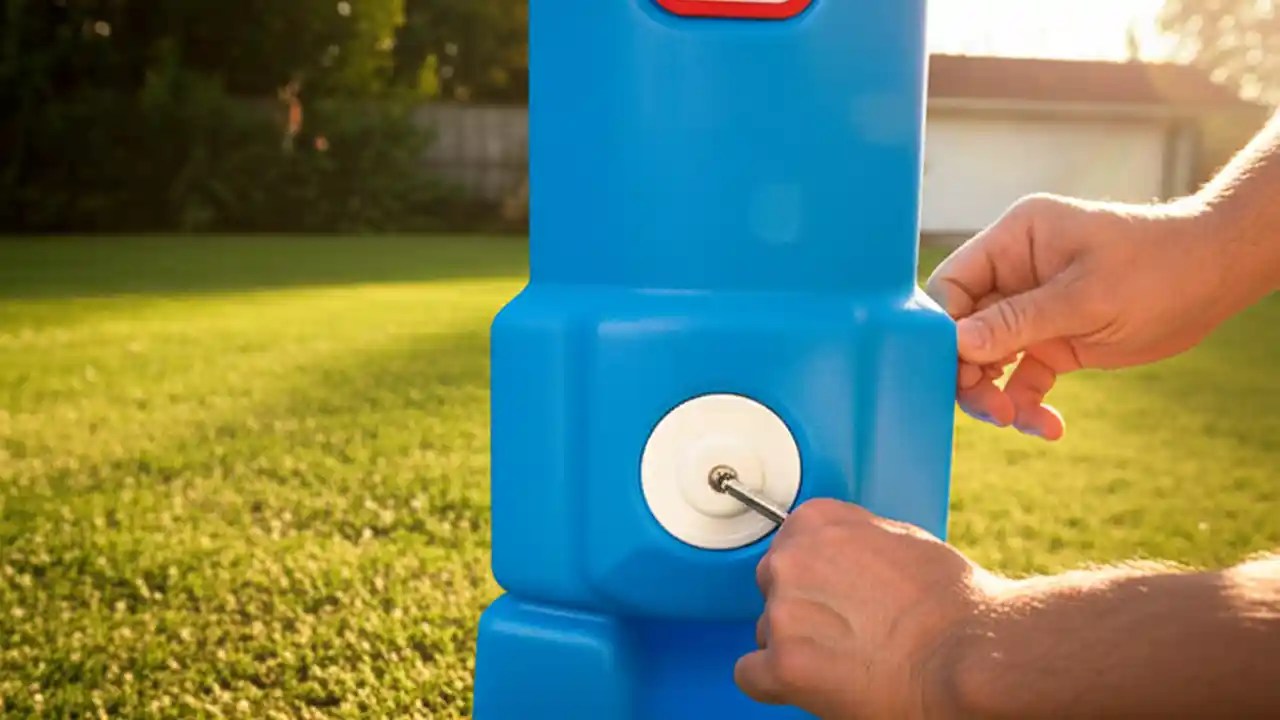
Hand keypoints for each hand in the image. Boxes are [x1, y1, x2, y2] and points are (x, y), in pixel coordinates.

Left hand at [734, 500, 1002, 718]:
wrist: (972, 651)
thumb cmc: (950, 600)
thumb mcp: (898, 538)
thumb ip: (850, 541)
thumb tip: (835, 554)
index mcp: (815, 523)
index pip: (788, 547)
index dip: (815, 578)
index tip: (833, 594)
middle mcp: (790, 561)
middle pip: (772, 589)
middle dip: (803, 609)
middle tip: (847, 631)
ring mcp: (784, 613)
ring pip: (766, 633)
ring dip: (796, 647)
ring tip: (848, 659)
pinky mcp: (785, 664)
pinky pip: (750, 675)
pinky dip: (775, 683)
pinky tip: (810, 685)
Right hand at [925, 194, 1234, 439]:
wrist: (1215, 279)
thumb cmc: (1157, 267)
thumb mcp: (1087, 296)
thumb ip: (1020, 321)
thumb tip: (959, 344)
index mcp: (1014, 241)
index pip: (952, 285)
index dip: (942, 328)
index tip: (951, 368)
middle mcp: (1014, 273)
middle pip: (962, 329)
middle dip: (970, 373)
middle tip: (991, 409)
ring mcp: (1031, 309)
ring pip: (986, 360)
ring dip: (995, 396)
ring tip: (1019, 420)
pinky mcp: (1051, 341)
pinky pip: (1022, 378)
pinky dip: (1027, 404)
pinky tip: (1049, 426)